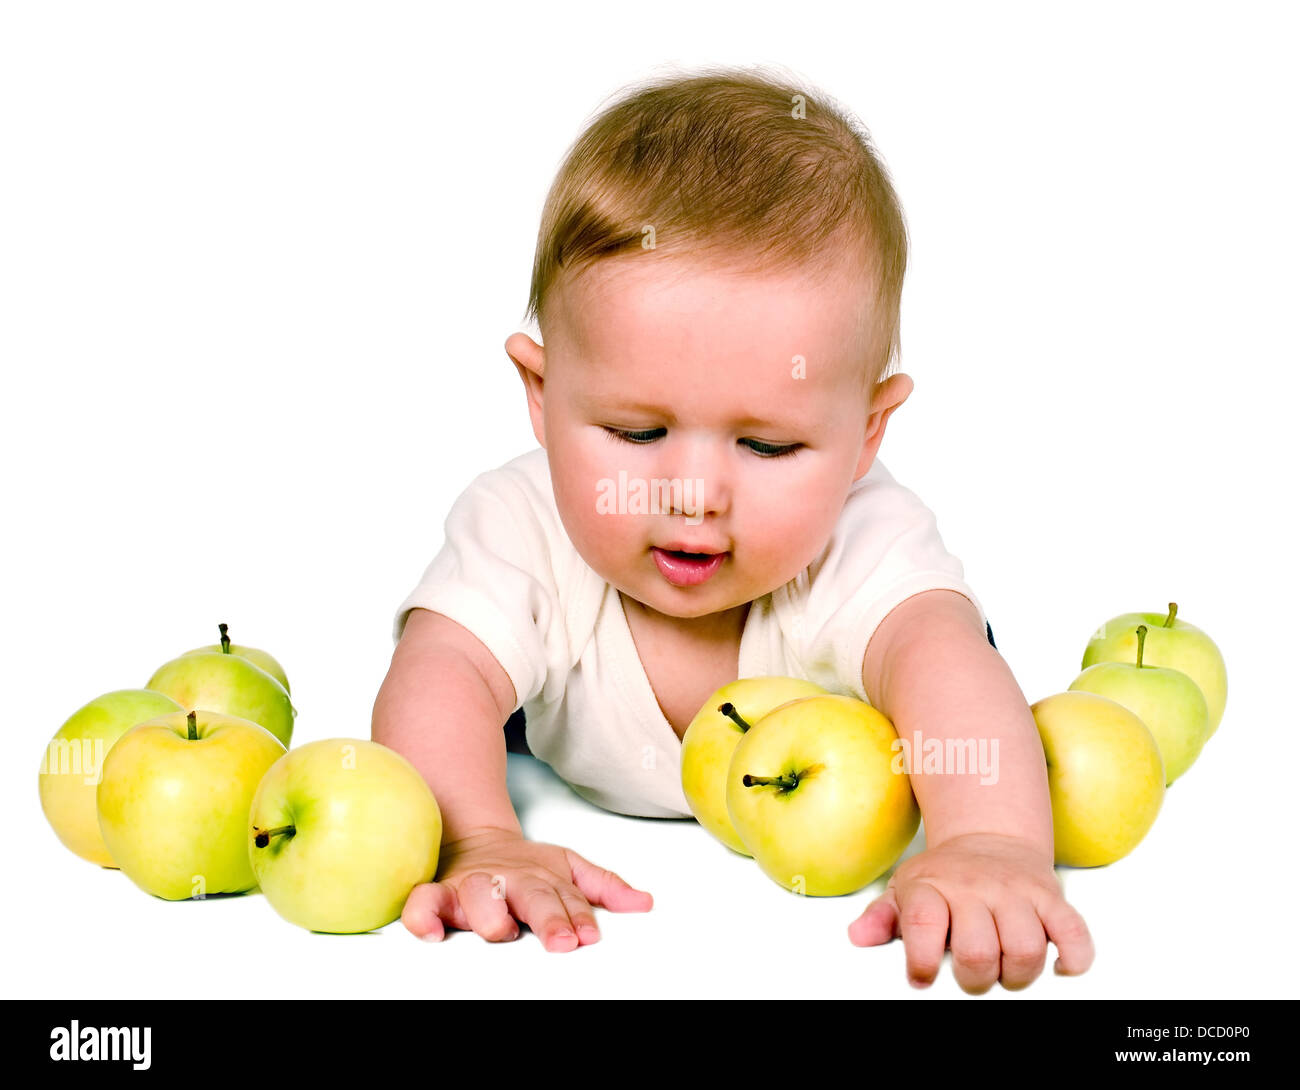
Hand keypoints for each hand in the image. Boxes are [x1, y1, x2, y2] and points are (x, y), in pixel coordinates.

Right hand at [401, 826, 652, 950]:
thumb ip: (603, 887)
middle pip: (530, 896)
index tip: (588, 936)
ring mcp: (472, 886)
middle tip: (563, 941)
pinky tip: (432, 933)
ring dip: (490, 913)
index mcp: (541, 877)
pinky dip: (423, 916)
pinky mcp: (438, 895)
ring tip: (501, 930)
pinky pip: (422, 903)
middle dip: (548, 918)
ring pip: (478, 895)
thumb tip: (644, 903)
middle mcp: (508, 880)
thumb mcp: (567, 869)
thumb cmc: (525, 867)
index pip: (564, 898)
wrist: (475, 840)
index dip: (577, 917)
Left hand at [846, 832, 1093, 992]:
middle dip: (973, 979)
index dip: (922, 961)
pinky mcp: (1051, 898)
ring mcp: (1017, 892)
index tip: (922, 976)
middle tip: (969, 975)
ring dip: (1016, 975)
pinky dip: (1072, 959)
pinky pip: (1074, 933)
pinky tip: (1056, 967)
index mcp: (933, 885)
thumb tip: (858, 938)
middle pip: (979, 951)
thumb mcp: (905, 890)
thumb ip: (882, 917)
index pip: (923, 926)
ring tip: (1003, 971)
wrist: (989, 837)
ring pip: (1026, 949)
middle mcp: (975, 886)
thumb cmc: (943, 877)